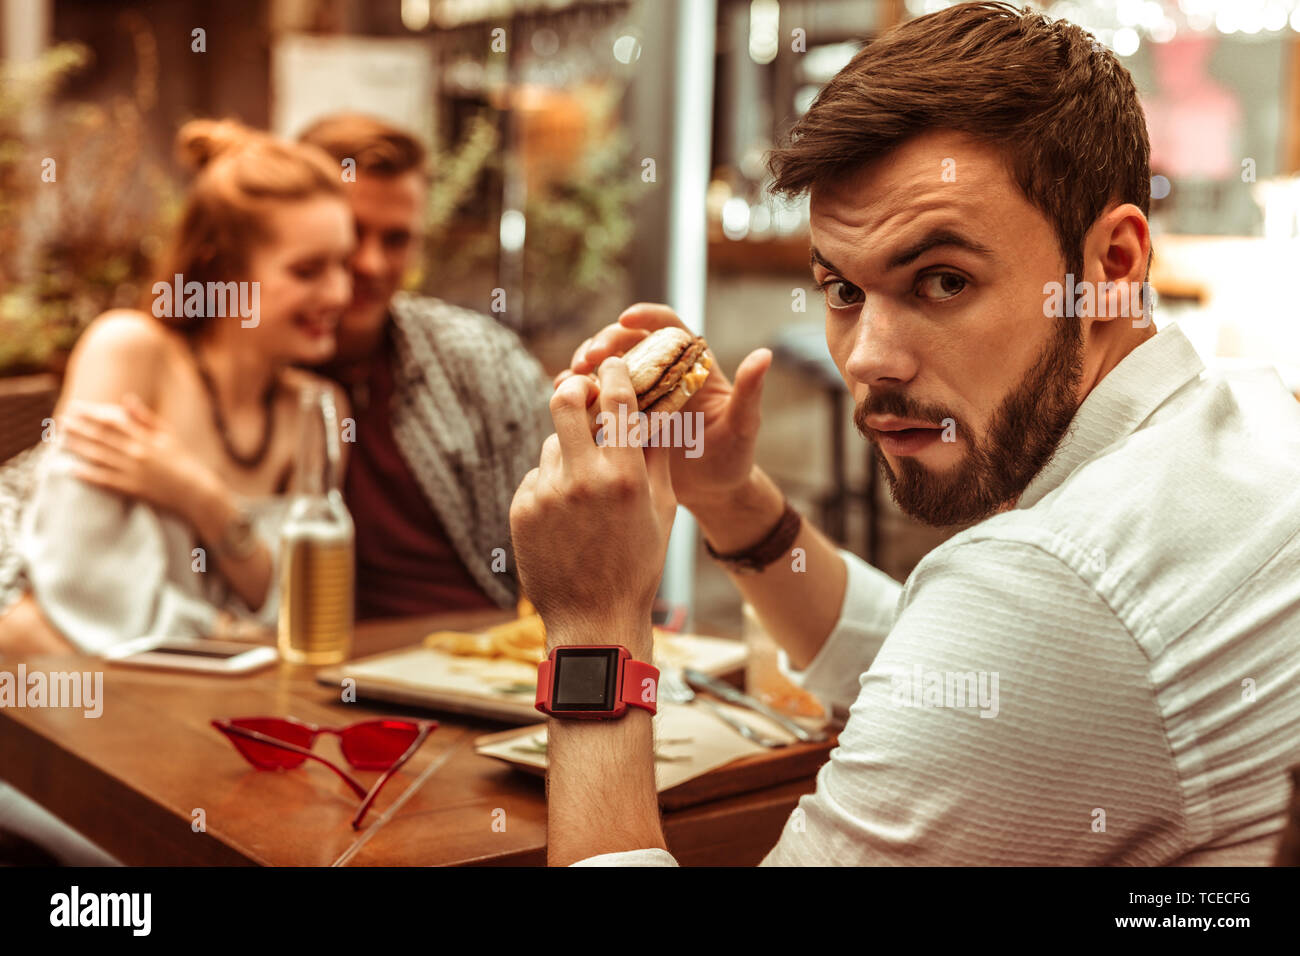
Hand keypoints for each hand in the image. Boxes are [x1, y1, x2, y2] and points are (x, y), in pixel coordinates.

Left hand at [60, 394, 215, 521]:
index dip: (91, 413)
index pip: (112, 421)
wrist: (194, 492)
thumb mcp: (168, 435)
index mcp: (146, 437)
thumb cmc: (182, 461)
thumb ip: (146, 417)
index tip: (76, 407)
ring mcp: (133, 471)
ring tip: (61, 439)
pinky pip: (104, 481)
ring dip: (78, 447)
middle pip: (101, 437)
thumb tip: (127, 398)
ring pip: (98, 456)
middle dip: (78, 427)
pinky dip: (87, 475)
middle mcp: (137, 452)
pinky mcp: (131, 489)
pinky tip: (71, 469)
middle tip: (60, 420)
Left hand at [511, 358, 676, 652]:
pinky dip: (552, 486)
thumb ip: (657, 457)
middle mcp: (583, 478)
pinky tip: (567, 519)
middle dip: (574, 387)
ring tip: (586, 490)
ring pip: (553, 445)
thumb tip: (657, 411)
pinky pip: (538, 478)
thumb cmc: (637, 565)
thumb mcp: (662, 510)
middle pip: (565, 400)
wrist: (593, 617)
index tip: (614, 364)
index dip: (615, 373)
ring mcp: (547, 493)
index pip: (617, 400)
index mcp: (625, 476)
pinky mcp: (522, 508)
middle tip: (581, 390)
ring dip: (568, 451)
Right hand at [556, 303, 771, 510]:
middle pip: (628, 342)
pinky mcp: (620, 418)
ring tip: (573, 377)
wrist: (711, 494)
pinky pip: (594, 398)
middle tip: (589, 358)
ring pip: (605, 367)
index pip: (668, 327)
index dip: (646, 317)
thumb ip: (749, 392)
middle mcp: (661, 375)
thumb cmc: (734, 458)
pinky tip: (564, 398)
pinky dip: (577, 393)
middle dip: (605, 342)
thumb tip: (764, 354)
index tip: (626, 319)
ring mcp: (638, 395)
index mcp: (691, 366)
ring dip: (585, 365)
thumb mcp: (744, 426)